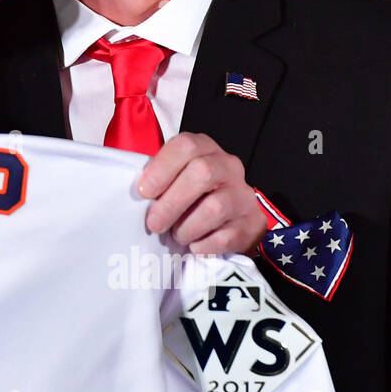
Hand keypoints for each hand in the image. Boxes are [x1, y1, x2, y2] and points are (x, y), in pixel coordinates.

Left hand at [138, 133, 266, 254]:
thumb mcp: (174, 179)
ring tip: (177, 235)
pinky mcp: (253, 223)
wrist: (228, 221)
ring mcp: (244, 194)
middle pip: (202, 173)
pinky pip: (226, 236)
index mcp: (205, 149)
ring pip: (215, 207)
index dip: (162, 168)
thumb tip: (137, 194)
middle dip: (171, 202)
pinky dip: (204, 245)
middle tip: (154, 223)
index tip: (144, 192)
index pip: (186, 146)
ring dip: (187, 227)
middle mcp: (229, 166)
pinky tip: (195, 245)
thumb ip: (157, 180)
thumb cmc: (190, 197)